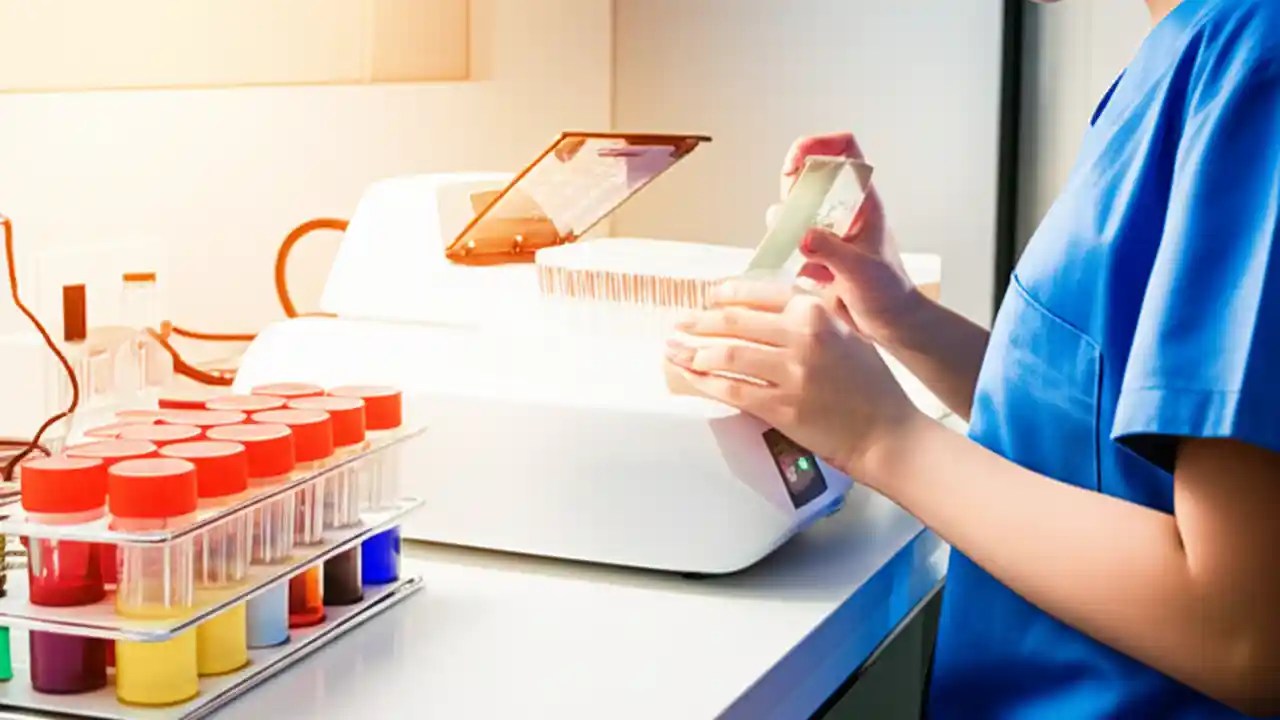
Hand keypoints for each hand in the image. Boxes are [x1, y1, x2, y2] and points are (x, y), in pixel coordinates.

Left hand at [665, 277, 919, 475]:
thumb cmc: (870, 384)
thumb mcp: (847, 333)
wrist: (886, 431)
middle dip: (700, 322)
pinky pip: (733, 390)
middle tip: (680, 323)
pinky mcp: (781, 407)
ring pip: (728, 355)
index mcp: (817, 313)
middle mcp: (803, 337)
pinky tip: (690, 376)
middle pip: (736, 322)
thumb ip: (811, 316)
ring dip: (694, 350)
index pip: (760, 293)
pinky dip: (705, 382)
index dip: (727, 295)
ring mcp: (791, 373)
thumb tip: (768, 309)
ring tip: (674, 348)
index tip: (709, 297)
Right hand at [772, 132, 920, 344]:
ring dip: (786, 223)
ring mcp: (831, 231)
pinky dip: (788, 252)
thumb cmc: (889, 294)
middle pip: (810, 176)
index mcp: (863, 202)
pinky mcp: (819, 253)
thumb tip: (803, 236)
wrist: (892, 324)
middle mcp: (845, 211)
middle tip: (788, 215)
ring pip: (797, 209)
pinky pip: (793, 241)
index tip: (796, 161)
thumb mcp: (861, 271)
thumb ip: (831, 251)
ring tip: (792, 246)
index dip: (819, 145)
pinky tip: (805, 273)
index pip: (846, 151)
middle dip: (792, 190)